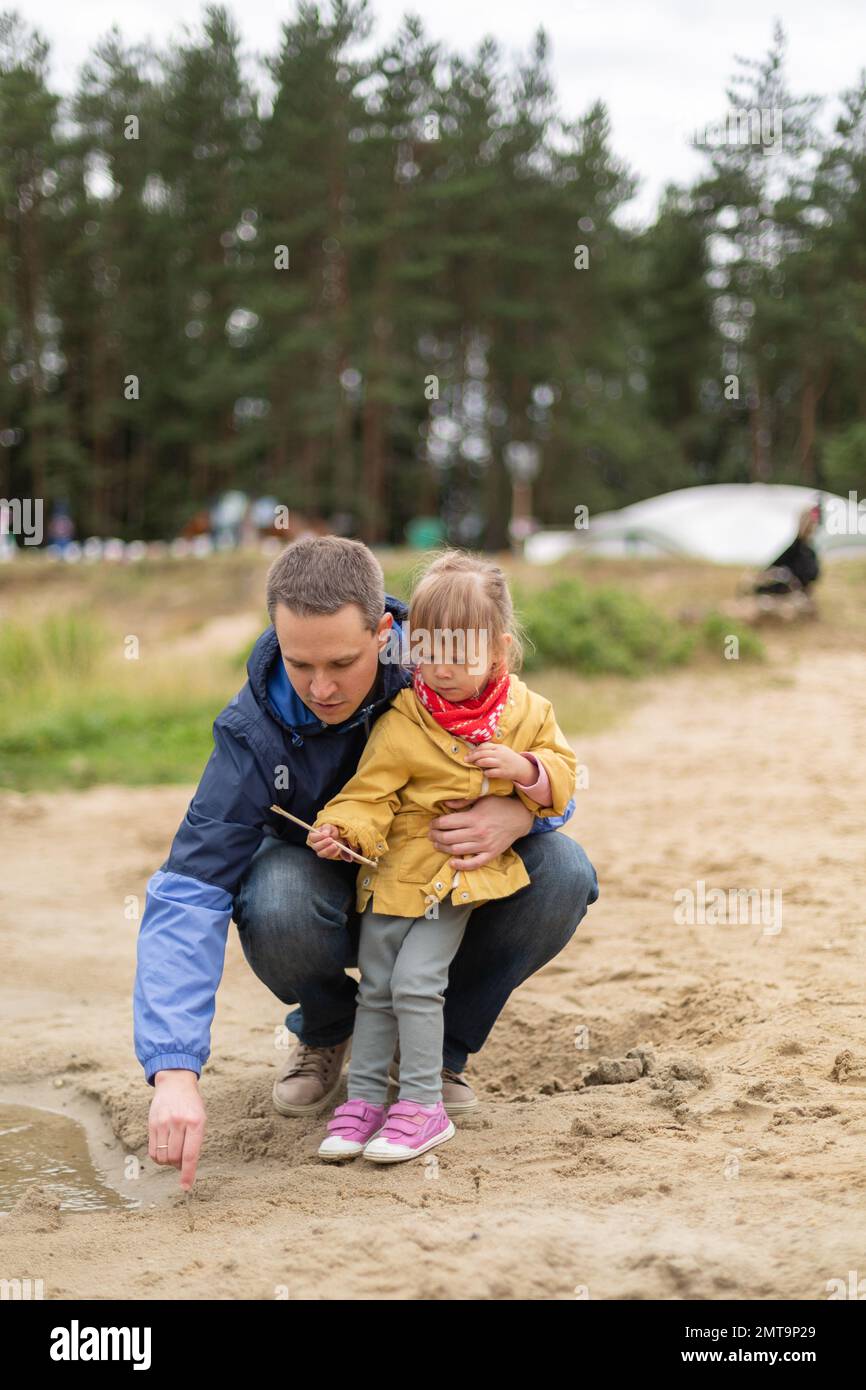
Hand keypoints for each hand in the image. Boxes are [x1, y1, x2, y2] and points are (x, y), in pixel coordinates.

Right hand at [149, 1070, 205, 1190]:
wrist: (175, 1083)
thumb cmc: (191, 1105)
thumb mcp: (200, 1119)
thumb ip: (194, 1142)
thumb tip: (184, 1168)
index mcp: (196, 1122)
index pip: (191, 1154)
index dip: (188, 1173)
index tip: (186, 1187)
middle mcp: (180, 1123)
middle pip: (175, 1158)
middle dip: (178, 1165)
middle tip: (181, 1159)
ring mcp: (164, 1123)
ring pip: (163, 1157)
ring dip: (168, 1162)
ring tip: (173, 1152)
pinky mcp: (152, 1124)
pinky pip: (153, 1151)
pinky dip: (158, 1158)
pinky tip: (163, 1150)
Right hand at [307, 824, 354, 860]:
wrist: (337, 836)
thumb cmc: (330, 831)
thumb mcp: (328, 826)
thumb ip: (326, 829)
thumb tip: (325, 834)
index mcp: (314, 836)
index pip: (312, 837)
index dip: (318, 836)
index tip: (326, 835)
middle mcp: (315, 845)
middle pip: (316, 846)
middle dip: (324, 843)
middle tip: (331, 839)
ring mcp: (321, 851)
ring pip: (322, 853)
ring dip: (328, 849)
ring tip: (335, 845)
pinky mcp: (327, 855)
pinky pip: (330, 855)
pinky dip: (335, 852)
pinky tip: (338, 847)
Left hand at [428, 794, 533, 869]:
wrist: (519, 818)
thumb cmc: (499, 805)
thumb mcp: (482, 798)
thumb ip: (463, 801)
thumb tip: (445, 803)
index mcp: (474, 818)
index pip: (447, 823)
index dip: (435, 823)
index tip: (432, 823)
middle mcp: (478, 833)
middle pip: (448, 838)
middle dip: (435, 836)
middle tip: (430, 834)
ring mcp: (484, 845)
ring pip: (456, 850)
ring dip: (442, 848)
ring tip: (436, 844)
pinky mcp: (491, 854)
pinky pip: (474, 864)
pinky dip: (461, 865)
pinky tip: (451, 863)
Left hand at [463, 744, 535, 783]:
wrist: (522, 767)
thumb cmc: (508, 758)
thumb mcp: (501, 750)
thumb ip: (491, 748)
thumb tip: (475, 750)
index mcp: (498, 747)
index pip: (483, 746)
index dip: (474, 750)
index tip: (468, 753)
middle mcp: (499, 754)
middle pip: (482, 753)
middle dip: (472, 756)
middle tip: (465, 759)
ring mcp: (501, 763)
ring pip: (485, 762)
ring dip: (477, 763)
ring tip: (474, 765)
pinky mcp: (503, 772)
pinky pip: (490, 772)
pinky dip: (485, 773)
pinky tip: (484, 773)